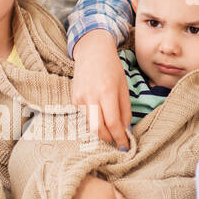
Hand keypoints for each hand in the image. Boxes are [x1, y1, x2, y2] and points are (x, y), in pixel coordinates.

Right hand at [71, 30, 130, 150]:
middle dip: (109, 139)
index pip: (113, 123)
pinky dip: (93, 123)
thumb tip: (125, 130)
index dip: (120, 138)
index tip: (125, 146)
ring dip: (101, 133)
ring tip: (110, 131)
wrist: (92, 52)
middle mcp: (91, 96)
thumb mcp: (123, 87)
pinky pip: (83, 118)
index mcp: (107, 92)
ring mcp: (80, 98)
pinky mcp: (73, 99)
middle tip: (117, 141)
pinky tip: (99, 118)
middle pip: (98, 130)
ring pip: (89, 126)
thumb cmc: (112, 68)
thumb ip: (125, 110)